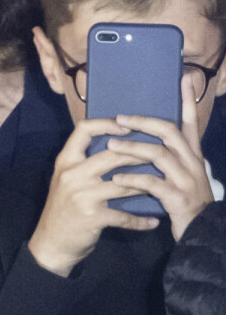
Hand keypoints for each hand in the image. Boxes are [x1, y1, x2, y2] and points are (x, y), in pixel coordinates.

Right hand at [28, 118, 153, 276]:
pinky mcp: (92, 216)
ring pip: (124, 183)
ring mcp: (82, 195)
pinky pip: (124, 215)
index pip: (84, 130)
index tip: (128, 127)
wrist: (51, 243)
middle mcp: (72, 175)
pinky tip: (152, 221)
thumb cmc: (62, 209)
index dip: (107, 124)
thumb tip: (115, 147)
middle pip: (112, 154)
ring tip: (161, 185)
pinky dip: (140, 220)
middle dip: (139, 154)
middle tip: (157, 155)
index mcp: (65, 161)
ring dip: (146, 185)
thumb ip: (82, 163)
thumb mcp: (65, 180)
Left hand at [108, 76, 213, 240]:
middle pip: (170, 132)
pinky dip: (133, 179)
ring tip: (110, 146)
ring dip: (132, 148)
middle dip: (143, 122)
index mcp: (192, 157)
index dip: (186, 102)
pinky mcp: (179, 199)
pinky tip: (117, 179)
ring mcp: (187, 180)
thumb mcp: (182, 178)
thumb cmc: (185, 204)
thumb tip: (147, 142)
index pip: (190, 124)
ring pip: (159, 154)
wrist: (202, 236)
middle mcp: (192, 164)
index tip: (183, 78)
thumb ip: (169, 160)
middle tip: (119, 118)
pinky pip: (153, 183)